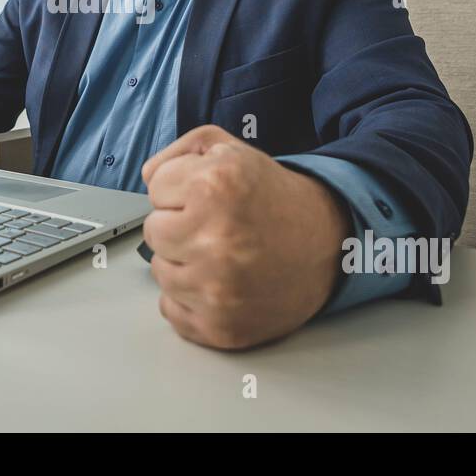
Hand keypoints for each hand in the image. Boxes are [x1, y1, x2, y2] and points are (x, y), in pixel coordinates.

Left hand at [140, 125, 352, 349]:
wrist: (328, 243)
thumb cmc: (274, 198)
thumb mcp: (230, 150)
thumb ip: (178, 152)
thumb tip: (147, 177)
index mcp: (215, 187)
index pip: (155, 188)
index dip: (181, 189)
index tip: (209, 195)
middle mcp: (215, 240)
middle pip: (153, 231)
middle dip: (180, 224)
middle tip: (218, 225)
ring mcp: (217, 289)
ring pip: (160, 272)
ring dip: (184, 262)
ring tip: (223, 252)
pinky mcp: (220, 326)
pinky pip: (171, 309)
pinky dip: (189, 298)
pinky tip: (219, 281)